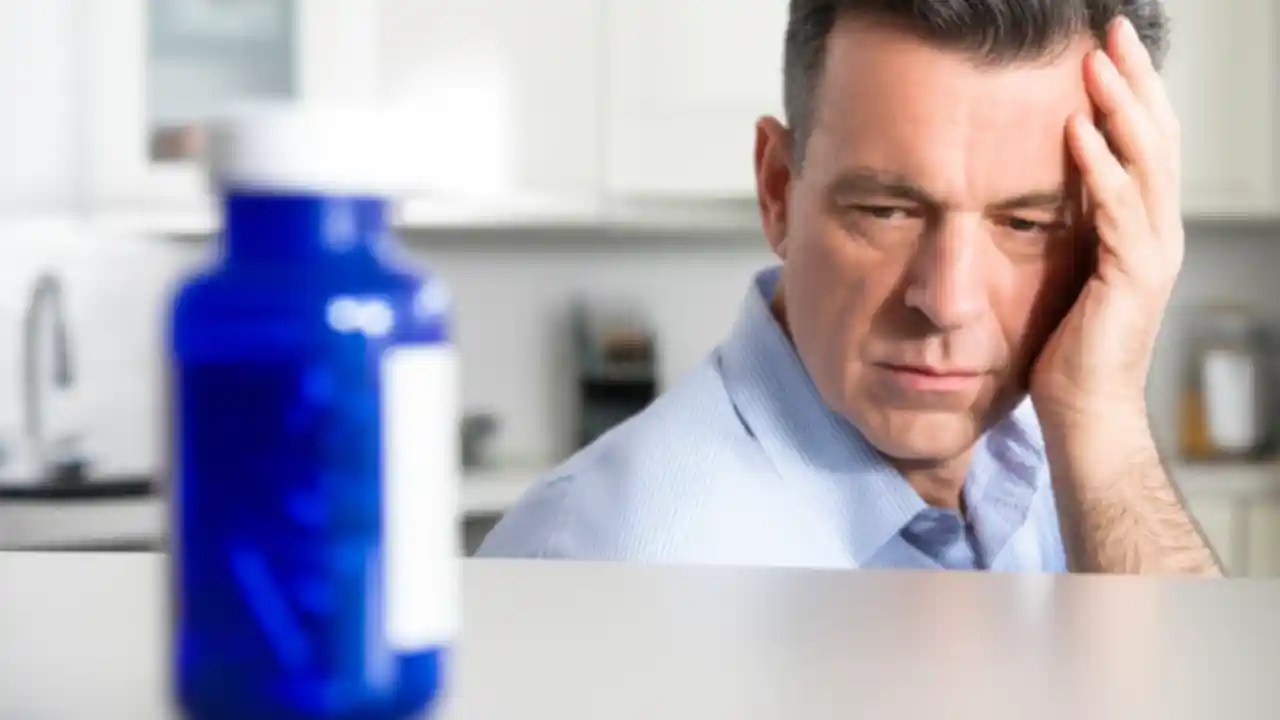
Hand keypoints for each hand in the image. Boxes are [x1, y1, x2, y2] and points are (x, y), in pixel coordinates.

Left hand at [1030, 17, 1183, 442]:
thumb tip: (1040, 186)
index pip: (1144, 144)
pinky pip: (1117, 210)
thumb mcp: (1067, 272)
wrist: (1086, 413)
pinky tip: (1077, 130)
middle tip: (1110, 30)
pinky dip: (1100, 167)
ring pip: (1147, 162)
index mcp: (1143, 228)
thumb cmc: (1068, 349)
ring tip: (1095, 62)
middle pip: (1157, 137)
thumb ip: (1069, 227)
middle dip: (1133, 80)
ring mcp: (1152, 253)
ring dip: (1121, 107)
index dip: (1129, 93)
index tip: (1102, 47)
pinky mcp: (1133, 278)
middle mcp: (1158, 232)